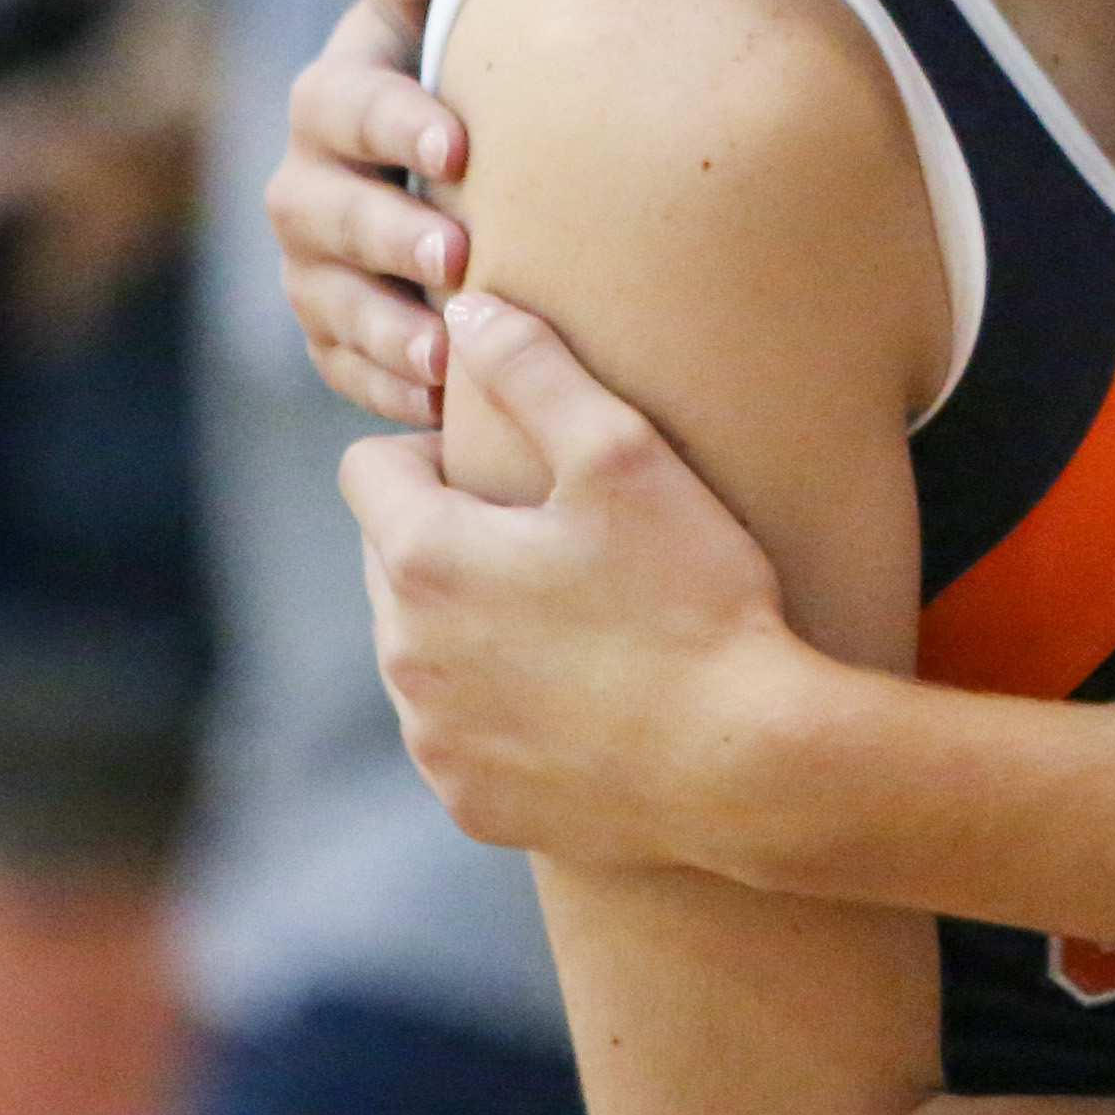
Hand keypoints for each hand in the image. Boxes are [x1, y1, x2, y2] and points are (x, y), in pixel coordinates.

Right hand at [273, 0, 472, 426]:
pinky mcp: (329, 333)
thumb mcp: (441, 17)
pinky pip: (341, 367)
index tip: (460, 143)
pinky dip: (386, 388)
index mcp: (332, 98)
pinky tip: (443, 408)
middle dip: (385, 232)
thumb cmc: (459, 72)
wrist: (448, 151)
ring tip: (449, 354)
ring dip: (384, 327)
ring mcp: (311, 265)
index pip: (342, 102)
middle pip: (319, 210)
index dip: (394, 122)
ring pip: (324, 300)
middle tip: (459, 254)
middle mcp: (305, 183)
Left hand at [344, 285, 816, 863]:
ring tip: (577, 622)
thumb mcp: (625, 458)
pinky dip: (498, 712)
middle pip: (389, 562)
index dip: (435, 452)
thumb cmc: (693, 601)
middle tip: (558, 543)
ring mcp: (433, 739)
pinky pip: (457, 736)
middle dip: (451, 539)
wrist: (748, 765)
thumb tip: (469, 311)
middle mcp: (403, 656)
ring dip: (471, 627)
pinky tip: (582, 700)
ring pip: (421, 651)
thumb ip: (536, 371)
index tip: (514, 468)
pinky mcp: (470, 804)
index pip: (366, 469)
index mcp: (424, 559)